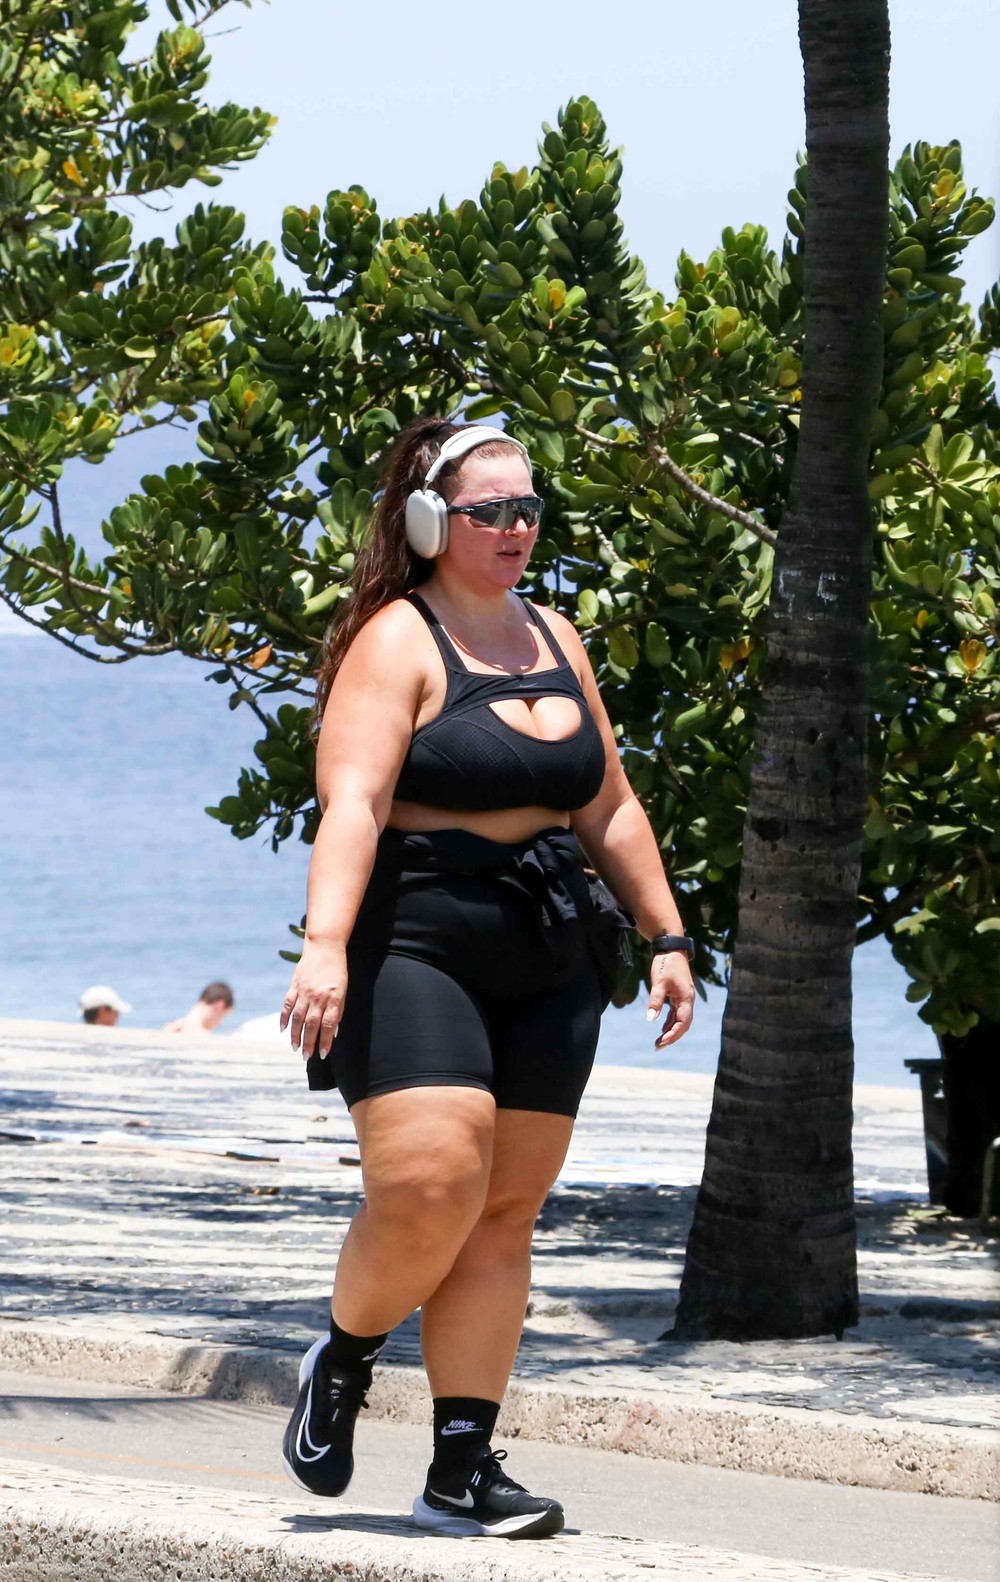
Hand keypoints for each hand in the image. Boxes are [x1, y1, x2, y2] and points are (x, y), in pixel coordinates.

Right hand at [280, 942, 347, 1061]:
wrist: (325, 947)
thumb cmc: (337, 971)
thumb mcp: (344, 990)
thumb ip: (338, 1010)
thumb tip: (333, 1031)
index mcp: (334, 997)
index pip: (329, 1024)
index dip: (325, 1041)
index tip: (323, 1054)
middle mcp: (318, 996)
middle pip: (312, 1024)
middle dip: (309, 1042)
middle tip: (306, 1057)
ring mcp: (304, 991)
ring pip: (298, 1017)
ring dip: (296, 1034)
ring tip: (295, 1047)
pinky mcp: (294, 985)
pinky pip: (287, 1005)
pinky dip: (284, 1018)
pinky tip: (283, 1029)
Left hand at [645, 951, 694, 1048]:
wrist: (671, 948)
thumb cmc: (666, 964)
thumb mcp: (659, 982)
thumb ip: (655, 1001)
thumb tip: (650, 1019)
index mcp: (686, 998)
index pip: (683, 1022)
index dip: (673, 1034)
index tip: (661, 1042)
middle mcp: (688, 1000)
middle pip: (683, 1024)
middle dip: (672, 1036)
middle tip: (657, 1046)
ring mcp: (684, 998)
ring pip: (680, 1020)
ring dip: (671, 1031)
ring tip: (658, 1042)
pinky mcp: (679, 995)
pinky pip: (676, 1013)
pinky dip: (670, 1022)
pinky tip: (662, 1029)